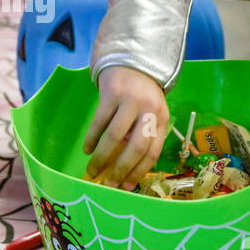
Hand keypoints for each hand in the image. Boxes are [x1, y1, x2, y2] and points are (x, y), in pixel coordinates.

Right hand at [81, 66, 169, 190]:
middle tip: (107, 184)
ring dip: (102, 157)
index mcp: (162, 120)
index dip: (138, 172)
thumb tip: (125, 169)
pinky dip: (92, 138)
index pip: (152, 152)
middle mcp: (149, 110)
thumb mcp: (151, 114)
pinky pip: (99, 121)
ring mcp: (130, 100)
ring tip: (92, 170)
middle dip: (120, 169)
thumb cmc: (142, 95)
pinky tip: (87, 149)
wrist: (133, 61)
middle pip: (135, 147)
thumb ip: (143, 136)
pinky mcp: (112, 92)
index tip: (125, 188)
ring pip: (115, 136)